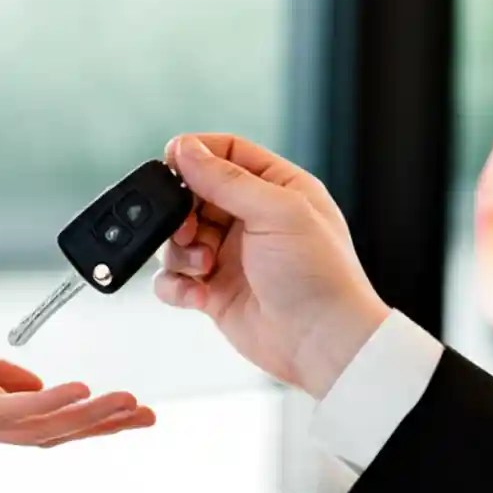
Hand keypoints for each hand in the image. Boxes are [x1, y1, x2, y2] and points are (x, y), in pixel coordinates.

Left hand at [0, 307, 154, 446]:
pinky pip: (2, 409)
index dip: (87, 416)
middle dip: (101, 426)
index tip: (131, 407)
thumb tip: (37, 381)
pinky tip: (77, 391)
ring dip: (86, 417)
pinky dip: (44, 402)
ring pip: (34, 428)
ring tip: (130, 405)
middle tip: (149, 417)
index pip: (39, 418)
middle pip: (47, 433)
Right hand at [153, 134, 389, 397]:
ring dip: (181, 252)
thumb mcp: (277, 212)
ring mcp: (230, 255)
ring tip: (204, 267)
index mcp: (276, 187)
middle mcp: (251, 218)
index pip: (227, 152)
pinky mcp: (214, 290)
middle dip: (181, 211)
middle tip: (187, 228)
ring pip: (178, 237)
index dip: (196, 153)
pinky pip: (175, 278)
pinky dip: (177, 286)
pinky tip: (199, 296)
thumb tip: (185, 148)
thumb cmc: (319, 276)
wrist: (322, 344)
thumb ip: (226, 179)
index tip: (170, 161)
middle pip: (193, 195)